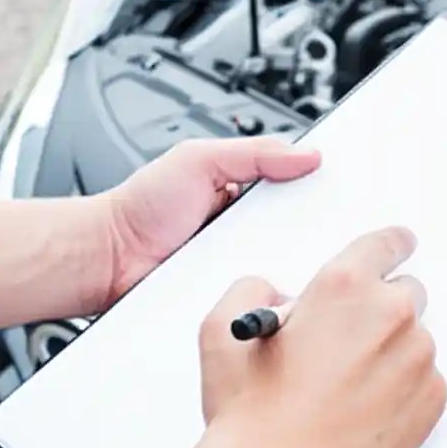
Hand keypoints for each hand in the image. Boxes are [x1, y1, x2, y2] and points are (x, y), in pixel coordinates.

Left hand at [96, 137, 320, 309]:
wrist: (108, 258)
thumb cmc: (141, 208)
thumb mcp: (198, 159)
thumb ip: (252, 152)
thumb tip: (306, 153)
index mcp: (245, 191)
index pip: (297, 188)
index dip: (319, 189)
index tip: (338, 190)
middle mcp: (249, 229)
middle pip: (300, 230)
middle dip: (315, 229)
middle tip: (321, 226)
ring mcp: (242, 263)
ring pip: (286, 266)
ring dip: (292, 263)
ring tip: (292, 256)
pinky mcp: (233, 294)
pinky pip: (262, 295)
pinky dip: (269, 292)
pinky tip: (270, 285)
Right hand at [197, 227, 445, 447]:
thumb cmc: (253, 412)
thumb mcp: (224, 331)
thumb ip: (252, 290)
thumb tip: (274, 294)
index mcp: (344, 287)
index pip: (385, 245)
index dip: (390, 246)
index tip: (398, 246)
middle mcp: (391, 314)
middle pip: (405, 293)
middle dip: (378, 312)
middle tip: (343, 347)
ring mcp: (417, 357)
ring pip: (413, 341)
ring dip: (388, 355)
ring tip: (342, 391)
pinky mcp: (432, 397)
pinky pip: (423, 381)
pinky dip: (401, 391)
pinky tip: (361, 411)